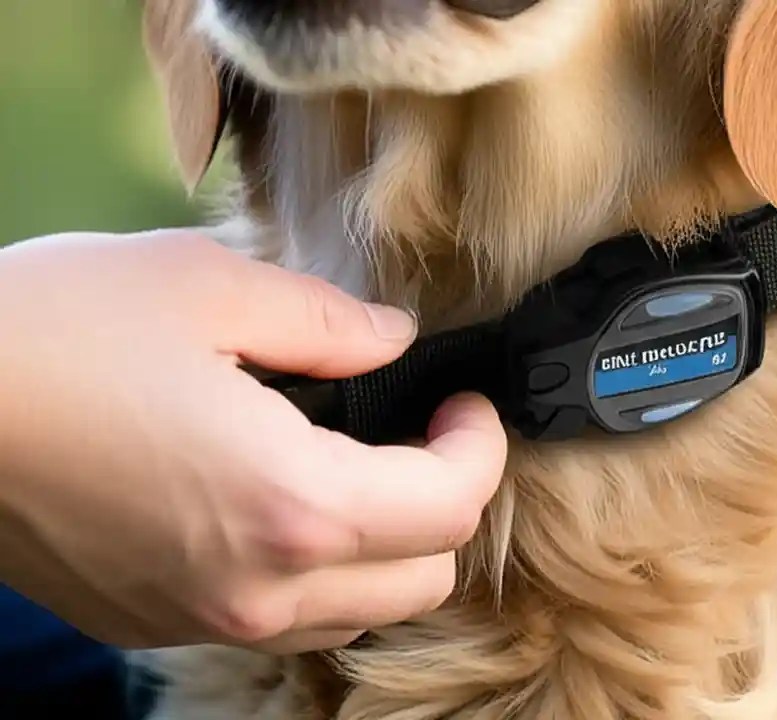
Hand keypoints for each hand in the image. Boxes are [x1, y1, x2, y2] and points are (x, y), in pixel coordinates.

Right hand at [0, 229, 506, 653]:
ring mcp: (202, 617)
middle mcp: (257, 586)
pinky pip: (277, 618)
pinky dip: (312, 570)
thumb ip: (329, 322)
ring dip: (384, 547)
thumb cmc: (52, 333)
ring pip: (355, 612)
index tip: (464, 404)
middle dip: (444, 504)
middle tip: (421, 432)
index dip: (480, 449)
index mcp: (291, 503)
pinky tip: (276, 500)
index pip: (450, 508)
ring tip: (356, 466)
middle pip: (422, 579)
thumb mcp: (209, 287)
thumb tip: (396, 341)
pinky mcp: (152, 622)